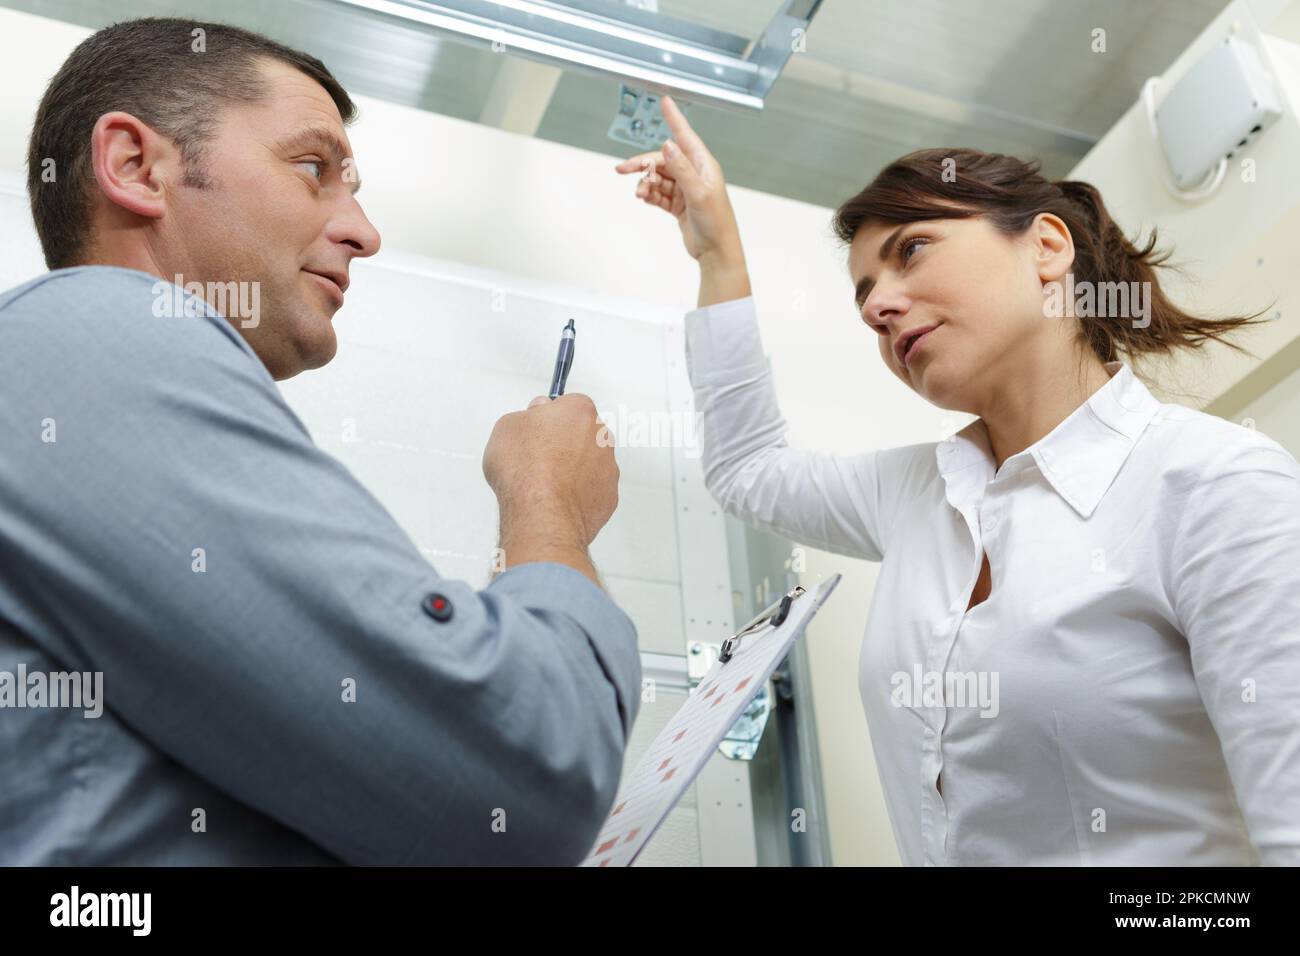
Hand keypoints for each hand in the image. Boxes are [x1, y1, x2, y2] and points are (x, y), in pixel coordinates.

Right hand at [483, 393, 618, 555]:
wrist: (541, 513)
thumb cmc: (526, 471)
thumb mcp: (507, 427)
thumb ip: (525, 417)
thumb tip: (530, 420)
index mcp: (579, 411)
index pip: (567, 405)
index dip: (548, 418)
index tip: (537, 428)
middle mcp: (601, 436)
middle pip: (582, 434)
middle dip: (564, 444)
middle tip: (538, 459)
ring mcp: (609, 468)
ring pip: (590, 464)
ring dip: (572, 470)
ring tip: (545, 484)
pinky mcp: (609, 497)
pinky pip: (593, 491)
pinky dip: (578, 495)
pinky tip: (557, 500)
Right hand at [613, 95, 745, 267]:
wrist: (716, 252)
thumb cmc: (716, 223)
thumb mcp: (698, 194)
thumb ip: (682, 169)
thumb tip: (668, 145)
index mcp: (703, 166)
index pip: (685, 136)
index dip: (674, 118)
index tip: (665, 101)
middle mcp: (694, 174)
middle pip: (663, 159)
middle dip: (643, 164)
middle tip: (623, 169)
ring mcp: (685, 189)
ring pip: (658, 177)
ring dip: (646, 183)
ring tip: (639, 194)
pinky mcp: (678, 204)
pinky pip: (659, 193)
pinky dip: (649, 194)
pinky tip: (643, 198)